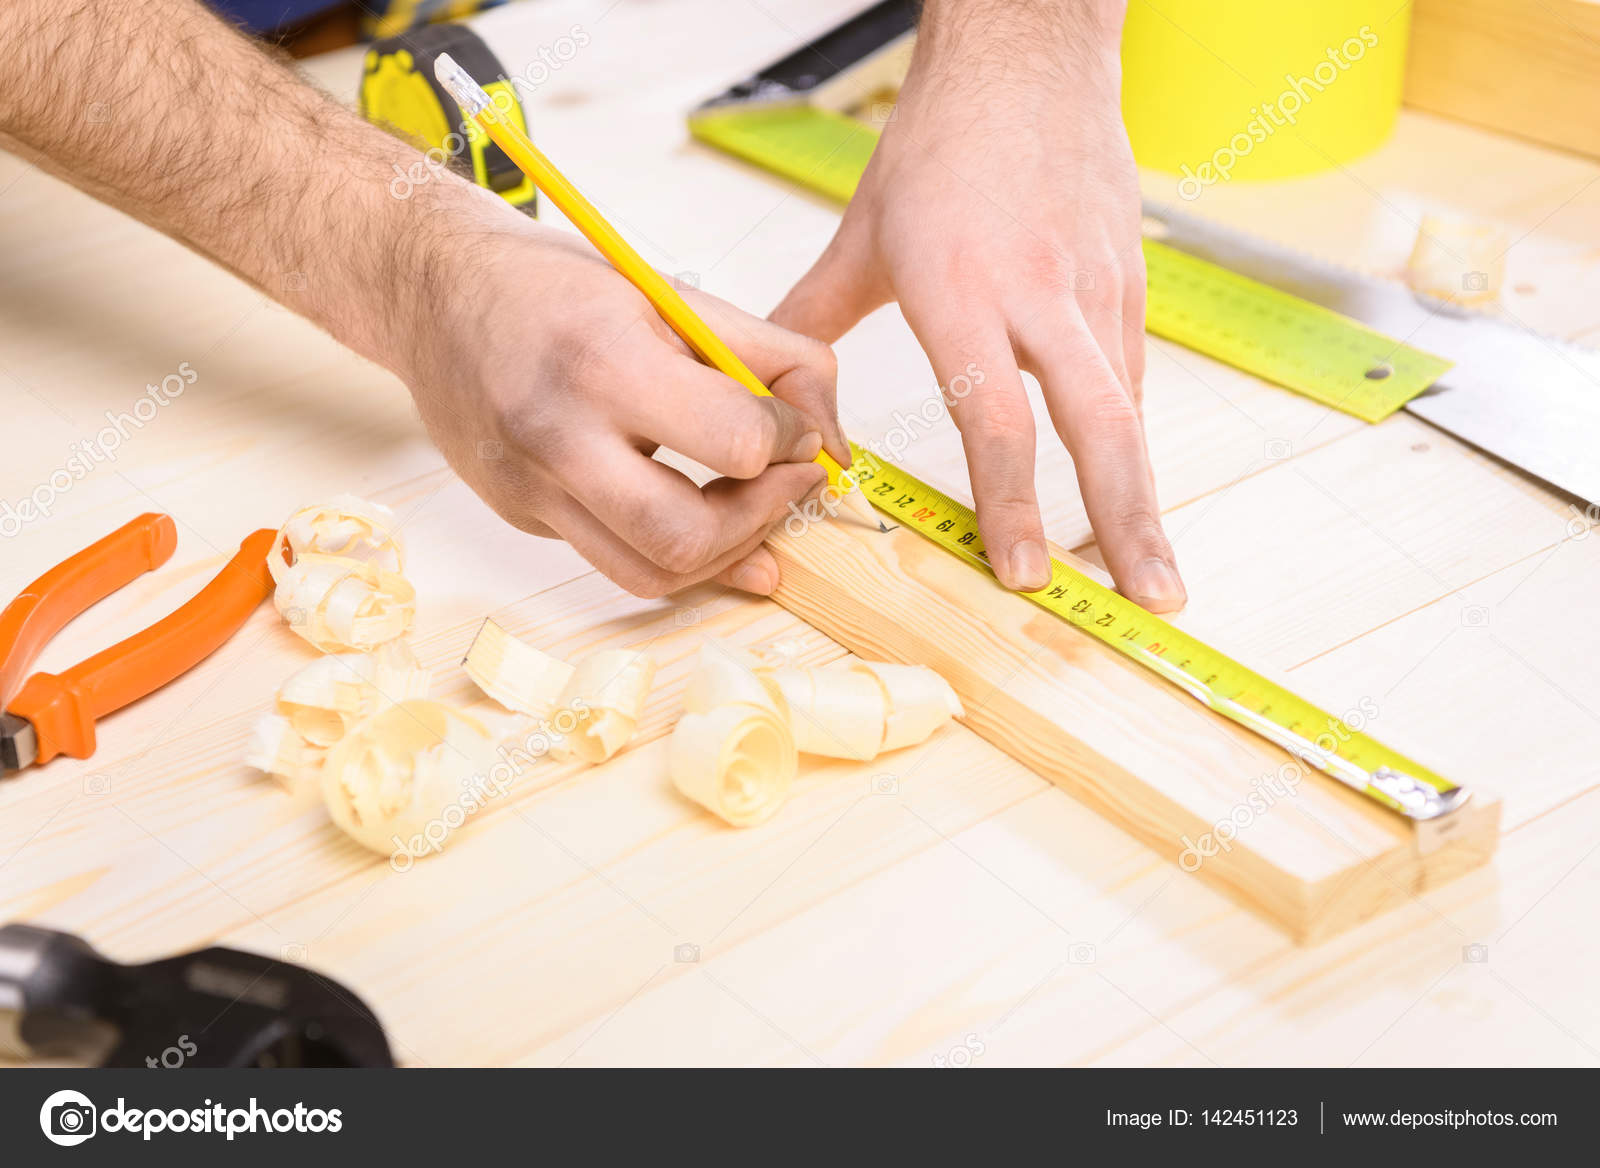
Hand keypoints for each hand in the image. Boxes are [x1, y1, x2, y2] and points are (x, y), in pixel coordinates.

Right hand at [408, 222, 845, 597]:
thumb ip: (769, 357)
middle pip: (688, 536)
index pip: (733, 441)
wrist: (432, 292)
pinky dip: (671, 547)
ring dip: (723, 553)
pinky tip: (696, 511)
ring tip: (748, 503)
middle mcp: (556, 436)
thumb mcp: (670, 294)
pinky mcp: (521, 517)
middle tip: (787, 483)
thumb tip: (828, 439)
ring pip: (651, 575)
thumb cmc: (555, 286)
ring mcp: (530, 488)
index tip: (795, 428)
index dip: (787, 440)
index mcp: (602, 360)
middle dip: (762, 518)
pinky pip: (613, 560)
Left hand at [771, 4, 1184, 610]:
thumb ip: (813, 315)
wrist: (1027, 56)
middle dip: (1123, 523)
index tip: (1022, 573)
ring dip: (1145, 500)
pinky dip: (1130, 439)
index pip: (997, 420)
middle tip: (1144, 604)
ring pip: (1129, 410)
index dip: (1012, 504)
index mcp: (965, 291)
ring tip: (1158, 578)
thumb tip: (765, 378)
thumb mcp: (866, 232)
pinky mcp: (1129, 280)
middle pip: (1097, 426)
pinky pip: (1133, 375)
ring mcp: (1097, 288)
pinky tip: (1132, 491)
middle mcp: (1041, 296)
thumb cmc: (943, 143)